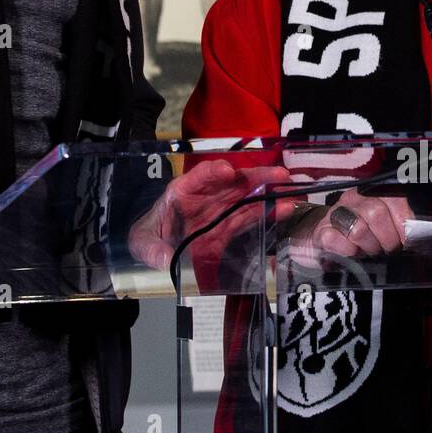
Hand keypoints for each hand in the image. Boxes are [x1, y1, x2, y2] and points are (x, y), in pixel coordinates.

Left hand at [128, 159, 296, 272]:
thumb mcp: (142, 242)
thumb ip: (153, 249)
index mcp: (183, 193)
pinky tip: (284, 210)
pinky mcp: (227, 229)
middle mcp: (205, 197)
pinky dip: (267, 214)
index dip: (213, 172)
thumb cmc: (148, 235)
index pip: (199, 177)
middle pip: (232, 182)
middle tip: (277, 173)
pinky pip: (249, 218)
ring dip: (267, 193)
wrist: (154, 249)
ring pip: (246, 198)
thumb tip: (166, 260)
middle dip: (254, 177)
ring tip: (289, 190)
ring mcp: (219, 212)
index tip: (228, 172)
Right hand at [287, 189, 413, 268]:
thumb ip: (400, 227)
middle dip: (387, 239)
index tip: (406, 241)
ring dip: (368, 247)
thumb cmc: (361, 237)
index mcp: (373, 194)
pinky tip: (351, 254)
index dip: (403, 223)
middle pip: (376, 213)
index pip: (394, 200)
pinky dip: (348, 253)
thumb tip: (419, 238)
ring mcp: (335, 214)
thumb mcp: (383, 228)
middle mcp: (354, 200)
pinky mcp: (322, 231)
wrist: (326, 242)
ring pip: (358, 228)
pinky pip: (338, 241)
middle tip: (386, 250)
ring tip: (369, 252)